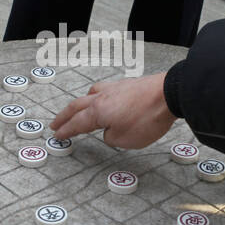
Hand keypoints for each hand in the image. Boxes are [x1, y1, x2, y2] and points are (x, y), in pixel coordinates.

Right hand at [51, 73, 175, 148]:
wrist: (168, 94)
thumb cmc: (148, 117)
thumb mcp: (125, 140)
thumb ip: (111, 137)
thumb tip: (109, 131)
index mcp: (98, 112)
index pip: (76, 123)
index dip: (65, 131)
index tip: (57, 135)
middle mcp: (102, 97)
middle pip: (77, 106)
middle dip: (64, 116)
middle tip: (56, 123)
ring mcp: (114, 88)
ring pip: (90, 94)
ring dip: (81, 103)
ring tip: (79, 108)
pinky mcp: (127, 85)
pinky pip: (106, 90)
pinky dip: (99, 96)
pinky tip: (105, 98)